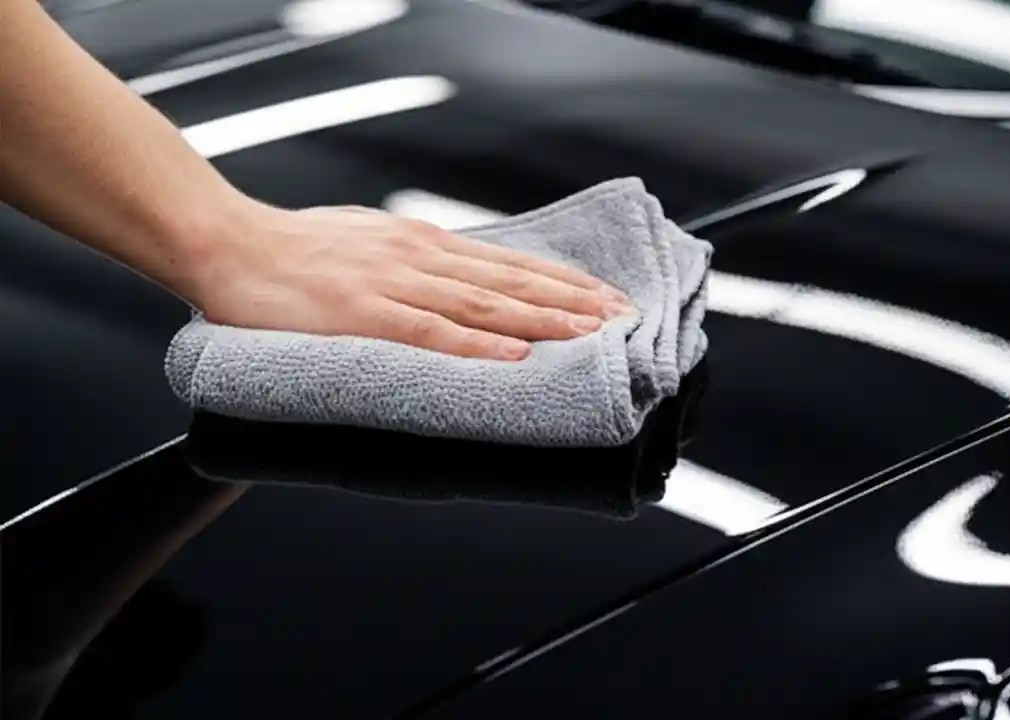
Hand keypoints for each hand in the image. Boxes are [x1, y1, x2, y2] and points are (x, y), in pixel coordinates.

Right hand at [185, 203, 632, 360]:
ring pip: (484, 305)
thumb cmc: (295, 251)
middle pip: (510, 282)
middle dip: (572, 302)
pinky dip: (477, 346)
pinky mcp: (361, 315)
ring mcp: (392, 285)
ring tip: (591, 335)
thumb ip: (415, 263)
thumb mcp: (370, 242)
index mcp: (421, 244)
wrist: (226, 245)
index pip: (507, 264)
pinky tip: (515, 356)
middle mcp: (418, 258)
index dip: (561, 282)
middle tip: (622, 318)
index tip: (604, 298)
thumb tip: (461, 283)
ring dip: (543, 321)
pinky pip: (430, 334)